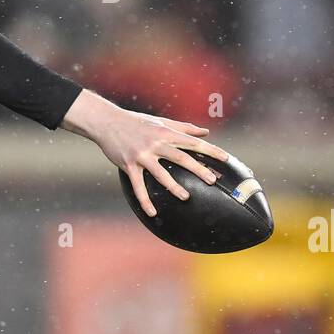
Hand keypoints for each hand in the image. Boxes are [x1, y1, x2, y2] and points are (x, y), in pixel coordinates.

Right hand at [61, 89, 230, 216]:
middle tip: (211, 180)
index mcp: (166, 132)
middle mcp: (156, 143)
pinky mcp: (129, 165)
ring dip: (174, 186)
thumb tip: (206, 132)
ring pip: (160, 173)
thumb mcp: (161, 121)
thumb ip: (184, 127)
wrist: (107, 122)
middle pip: (181, 157)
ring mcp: (142, 155)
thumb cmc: (137, 121)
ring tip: (186, 197)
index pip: (192, 142)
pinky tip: (152, 213)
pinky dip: (144, 200)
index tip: (225, 159)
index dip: (210, 150)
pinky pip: (138, 186)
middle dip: (197, 169)